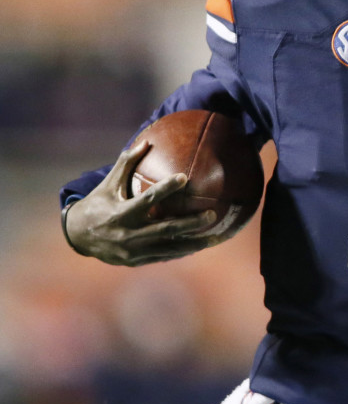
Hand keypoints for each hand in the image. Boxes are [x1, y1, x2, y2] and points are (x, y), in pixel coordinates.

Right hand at [63, 141, 218, 266]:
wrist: (76, 237)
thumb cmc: (97, 204)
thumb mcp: (108, 184)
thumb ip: (126, 164)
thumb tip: (146, 142)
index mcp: (121, 213)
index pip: (148, 199)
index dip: (166, 188)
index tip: (184, 177)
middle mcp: (127, 233)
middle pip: (165, 228)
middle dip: (190, 223)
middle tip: (211, 214)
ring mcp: (132, 250)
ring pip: (168, 248)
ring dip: (193, 243)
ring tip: (215, 237)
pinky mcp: (135, 260)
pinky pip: (162, 256)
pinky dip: (181, 252)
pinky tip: (199, 245)